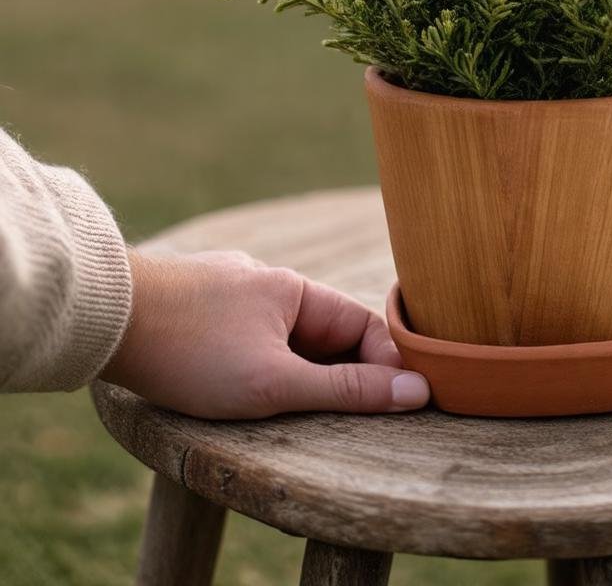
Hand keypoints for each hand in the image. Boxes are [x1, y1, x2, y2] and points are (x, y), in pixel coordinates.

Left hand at [101, 249, 429, 418]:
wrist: (104, 317)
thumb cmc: (193, 350)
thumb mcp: (276, 383)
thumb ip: (347, 390)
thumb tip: (416, 391)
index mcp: (298, 291)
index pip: (364, 327)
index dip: (385, 366)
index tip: (395, 405)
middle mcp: (271, 282)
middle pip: (326, 333)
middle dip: (338, 374)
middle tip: (334, 419)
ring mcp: (234, 290)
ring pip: (286, 335)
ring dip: (296, 371)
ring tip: (283, 407)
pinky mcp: (202, 303)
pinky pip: (250, 333)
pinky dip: (260, 360)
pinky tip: (238, 383)